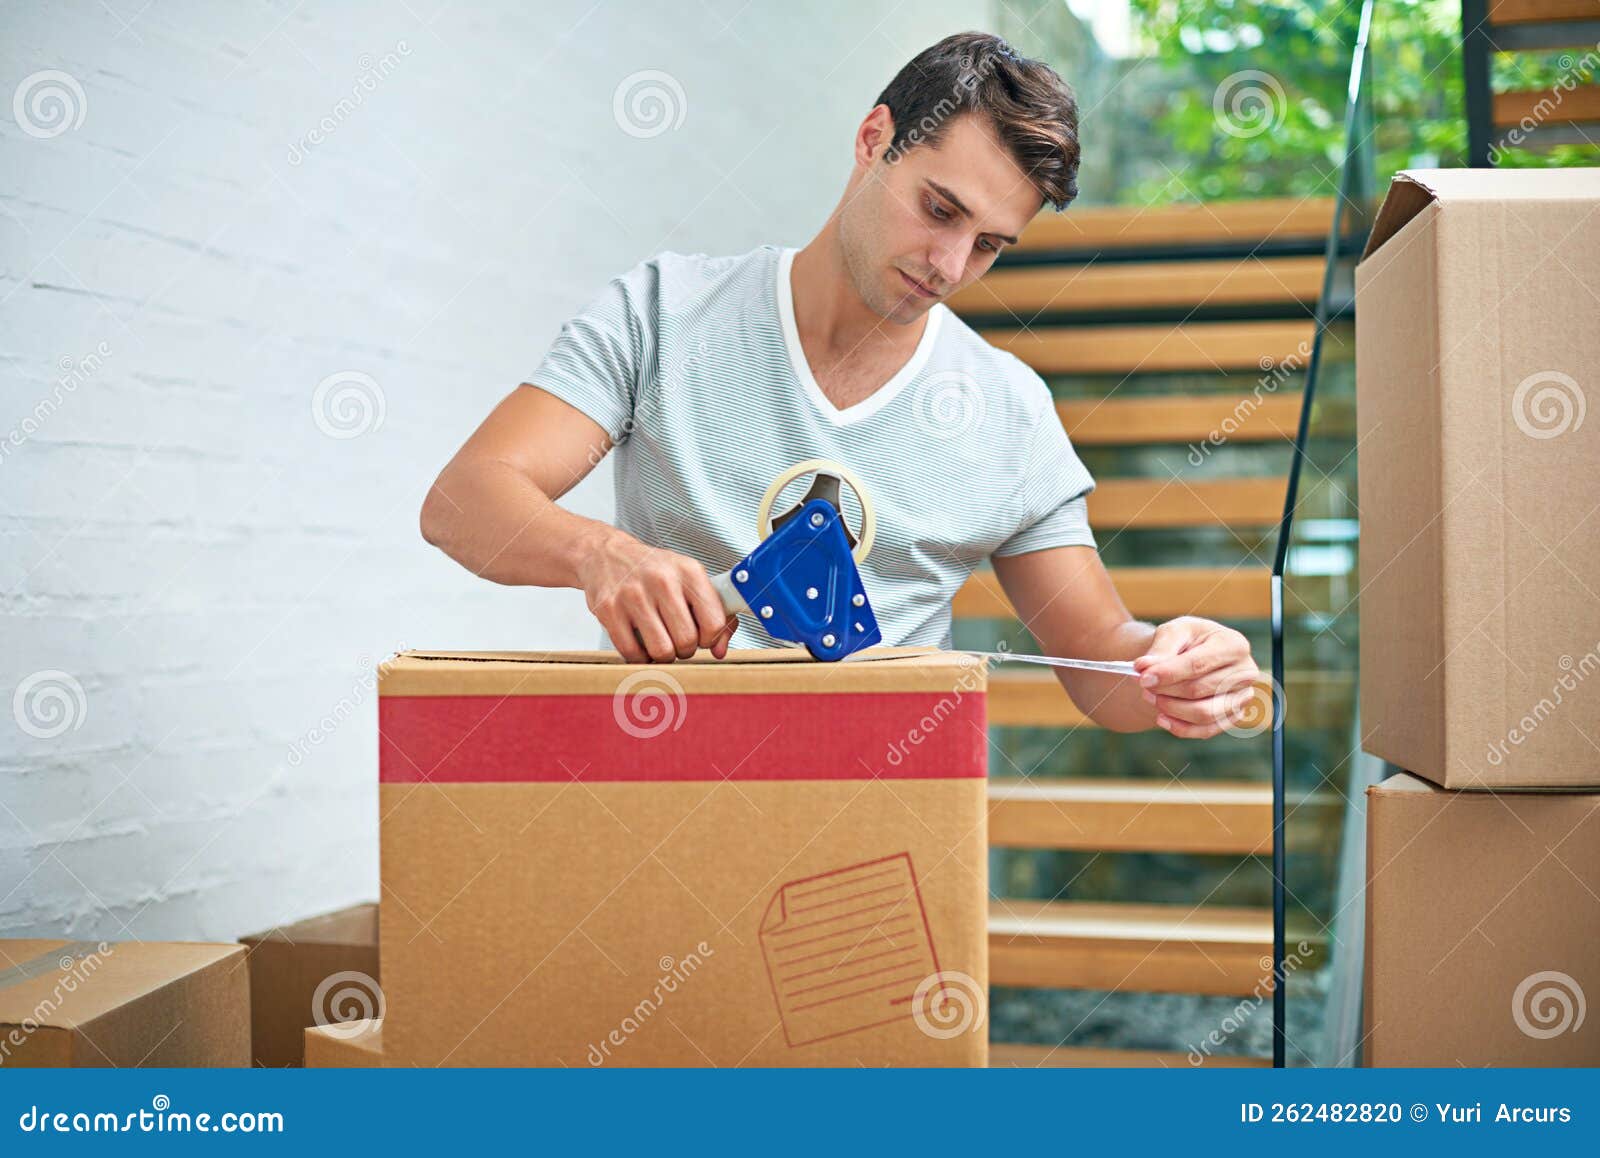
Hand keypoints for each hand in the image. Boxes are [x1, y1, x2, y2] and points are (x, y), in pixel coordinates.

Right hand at [575, 530, 737, 662]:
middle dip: (685, 649)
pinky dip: (640, 657)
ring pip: (661, 651)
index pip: (714, 622)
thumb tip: (720, 651)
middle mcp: (661, 580)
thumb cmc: (655, 571)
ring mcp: (633, 595)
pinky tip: (641, 643)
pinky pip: (632, 653)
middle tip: (678, 641)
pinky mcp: (608, 609)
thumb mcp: (689, 581)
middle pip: (686, 640)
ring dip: (664, 655)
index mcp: (689, 571)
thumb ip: (714, 613)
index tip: (703, 638)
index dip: (711, 639)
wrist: (607, 555)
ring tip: (661, 643)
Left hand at [1132, 616, 1262, 738]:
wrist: (1194, 654)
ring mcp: (1242, 697)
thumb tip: (1143, 668)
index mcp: (1233, 644)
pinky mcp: (1233, 716)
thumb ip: (1160, 649)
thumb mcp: (1173, 632)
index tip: (1142, 678)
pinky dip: (1180, 727)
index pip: (1198, 665)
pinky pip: (1206, 730)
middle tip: (1142, 686)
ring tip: (1150, 697)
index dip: (1168, 674)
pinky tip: (1161, 718)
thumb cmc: (1186, 640)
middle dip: (1165, 690)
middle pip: (1198, 690)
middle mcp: (1245, 672)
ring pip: (1203, 713)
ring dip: (1171, 709)